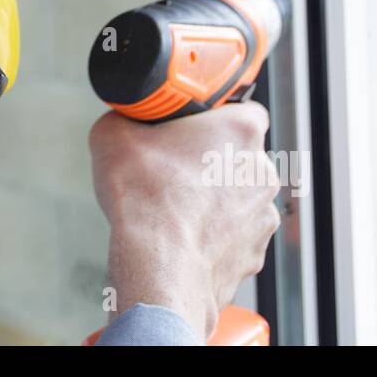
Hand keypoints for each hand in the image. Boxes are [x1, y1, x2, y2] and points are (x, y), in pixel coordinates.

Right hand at [89, 103, 281, 337]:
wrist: (157, 266)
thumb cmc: (145, 198)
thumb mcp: (113, 134)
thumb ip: (125, 117)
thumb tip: (122, 120)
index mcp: (241, 131)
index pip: (243, 109)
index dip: (215, 118)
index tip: (191, 127)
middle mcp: (262, 171)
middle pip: (239, 157)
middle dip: (211, 162)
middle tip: (173, 169)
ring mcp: (262, 216)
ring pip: (238, 199)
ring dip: (214, 201)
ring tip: (174, 208)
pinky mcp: (253, 254)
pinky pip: (234, 236)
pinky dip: (213, 236)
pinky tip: (182, 236)